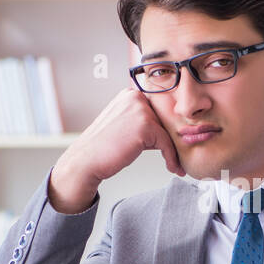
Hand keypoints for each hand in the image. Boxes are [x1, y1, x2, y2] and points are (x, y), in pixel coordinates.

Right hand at [49, 87, 185, 212]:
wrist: (86, 161)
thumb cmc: (103, 147)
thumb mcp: (124, 125)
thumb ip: (143, 121)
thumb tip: (169, 129)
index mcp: (130, 94)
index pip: (157, 110)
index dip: (166, 129)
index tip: (174, 144)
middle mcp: (135, 97)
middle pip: (164, 119)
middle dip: (171, 139)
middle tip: (177, 156)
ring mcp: (141, 110)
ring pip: (167, 132)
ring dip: (173, 150)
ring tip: (175, 165)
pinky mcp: (146, 126)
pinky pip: (166, 143)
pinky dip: (172, 158)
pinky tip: (173, 168)